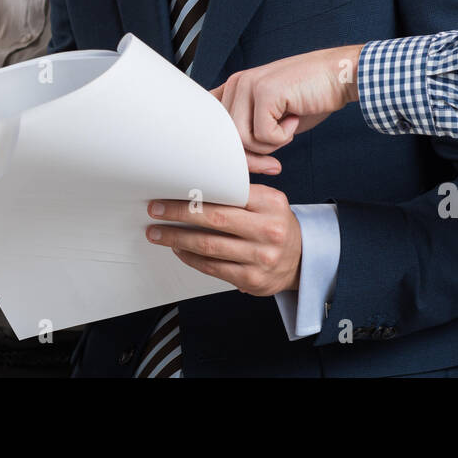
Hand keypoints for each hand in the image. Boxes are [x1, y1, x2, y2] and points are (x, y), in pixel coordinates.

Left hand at [144, 184, 301, 296]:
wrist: (302, 260)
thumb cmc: (276, 224)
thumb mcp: (269, 201)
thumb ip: (241, 189)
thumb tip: (199, 177)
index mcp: (271, 203)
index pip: (228, 194)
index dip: (196, 194)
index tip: (171, 190)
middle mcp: (268, 230)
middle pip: (215, 219)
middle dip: (179, 214)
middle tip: (155, 210)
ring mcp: (260, 257)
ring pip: (209, 246)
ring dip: (177, 238)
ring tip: (157, 233)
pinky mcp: (252, 279)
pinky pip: (213, 267)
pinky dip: (191, 257)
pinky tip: (178, 249)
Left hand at [212, 44, 363, 158]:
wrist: (340, 75)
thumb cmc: (308, 98)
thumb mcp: (271, 115)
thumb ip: (247, 128)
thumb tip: (232, 161)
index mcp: (233, 87)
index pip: (213, 127)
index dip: (230, 152)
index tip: (252, 166)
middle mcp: (236, 83)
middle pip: (226, 138)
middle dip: (251, 156)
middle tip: (273, 162)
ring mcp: (249, 84)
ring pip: (242, 139)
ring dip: (268, 145)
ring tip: (286, 129)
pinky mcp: (265, 91)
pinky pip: (263, 135)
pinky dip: (282, 137)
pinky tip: (294, 118)